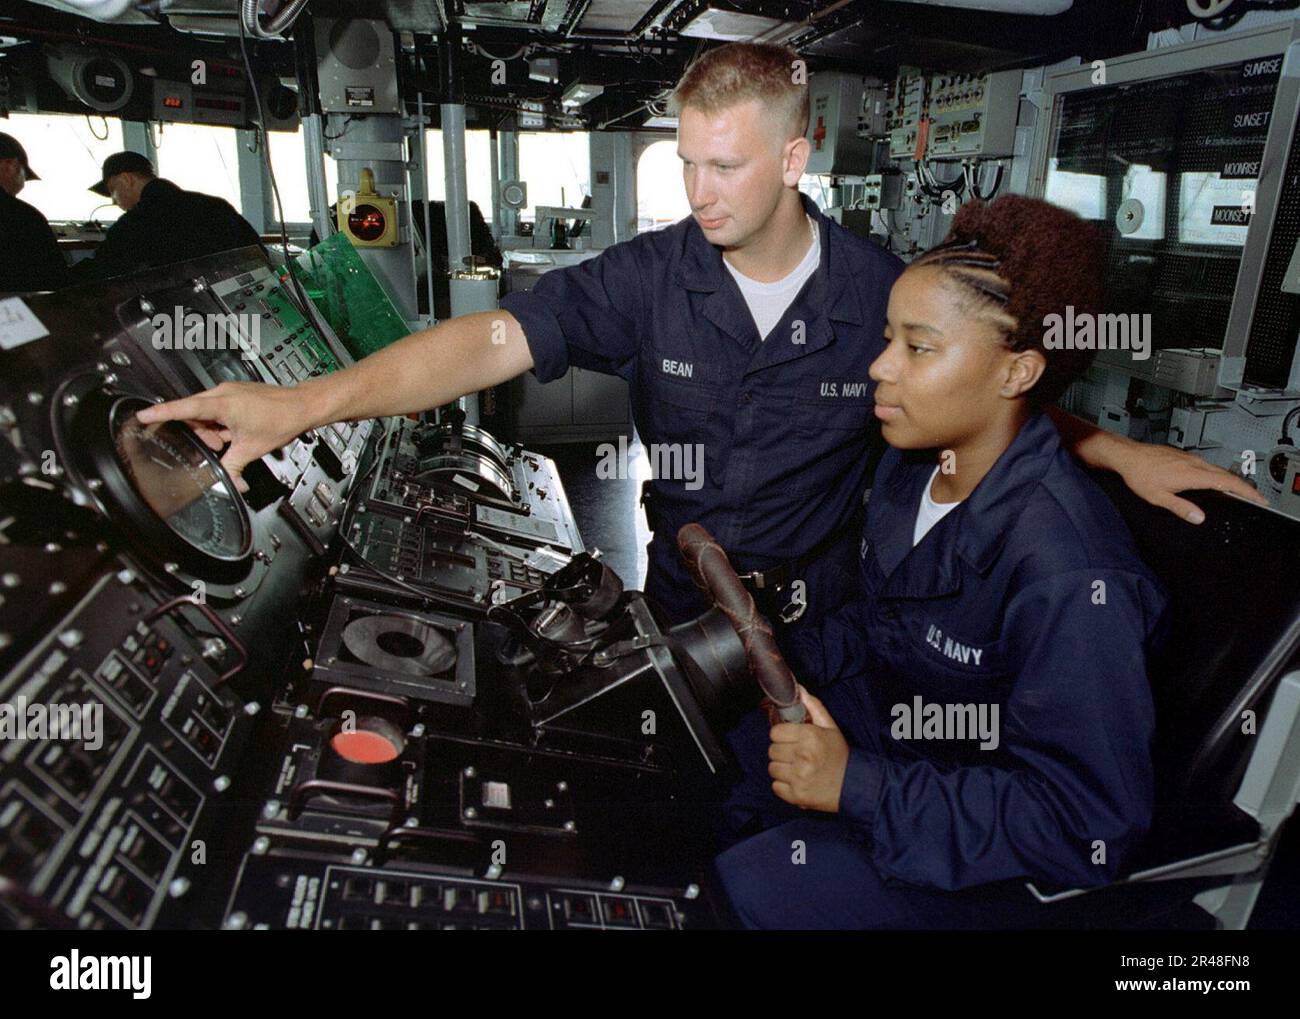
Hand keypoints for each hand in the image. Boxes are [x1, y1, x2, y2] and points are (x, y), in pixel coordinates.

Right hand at [134, 381, 317, 492]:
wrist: (302, 406)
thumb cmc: (281, 418)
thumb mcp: (251, 449)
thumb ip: (232, 467)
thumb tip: (227, 482)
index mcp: (222, 403)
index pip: (183, 408)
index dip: (160, 413)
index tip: (142, 415)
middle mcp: (222, 393)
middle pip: (193, 414)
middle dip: (202, 434)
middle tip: (220, 444)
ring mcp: (228, 392)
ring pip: (205, 414)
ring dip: (214, 430)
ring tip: (233, 438)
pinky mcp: (234, 394)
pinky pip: (217, 410)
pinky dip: (221, 424)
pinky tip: (236, 431)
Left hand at [768, 686, 849, 812]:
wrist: (854, 786)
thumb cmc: (840, 755)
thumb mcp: (830, 727)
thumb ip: (813, 707)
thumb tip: (798, 688)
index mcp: (810, 736)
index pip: (775, 733)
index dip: (782, 736)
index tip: (790, 739)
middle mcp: (803, 756)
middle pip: (772, 751)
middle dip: (782, 752)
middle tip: (796, 755)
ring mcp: (799, 777)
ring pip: (772, 768)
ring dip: (782, 769)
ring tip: (797, 768)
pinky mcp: (796, 795)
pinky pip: (775, 786)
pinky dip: (783, 785)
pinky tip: (797, 781)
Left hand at [1113, 440, 1268, 523]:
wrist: (1128, 456)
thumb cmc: (1139, 475)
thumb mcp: (1158, 497)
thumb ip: (1180, 508)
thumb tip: (1199, 518)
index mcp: (1192, 474)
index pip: (1228, 482)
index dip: (1247, 492)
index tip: (1260, 499)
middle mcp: (1195, 464)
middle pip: (1227, 475)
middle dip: (1244, 488)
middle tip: (1255, 499)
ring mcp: (1190, 458)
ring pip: (1217, 469)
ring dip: (1231, 480)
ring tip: (1240, 493)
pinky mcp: (1185, 456)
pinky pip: (1207, 466)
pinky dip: (1218, 475)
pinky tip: (1215, 482)